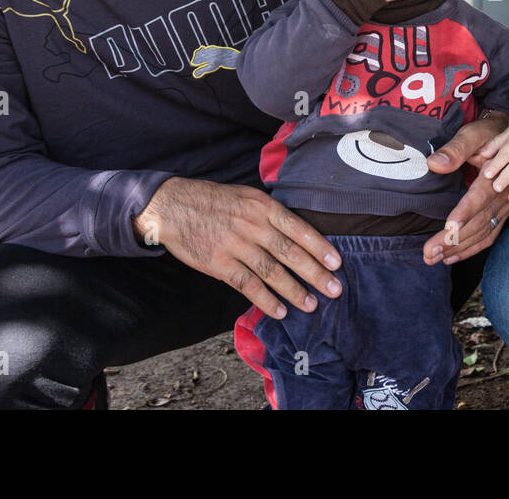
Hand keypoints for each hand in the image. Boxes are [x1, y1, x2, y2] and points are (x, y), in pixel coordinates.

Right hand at [134, 176, 342, 318]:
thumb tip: (297, 235)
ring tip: (310, 305)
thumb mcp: (245, 196)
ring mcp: (234, 244)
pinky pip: (246, 284)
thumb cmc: (213, 201)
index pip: (298, 228)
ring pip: (271, 271)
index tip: (336, 263)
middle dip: (315, 273)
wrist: (172, 205)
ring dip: (294, 290)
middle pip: (289, 252)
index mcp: (262, 206)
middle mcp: (252, 224)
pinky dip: (265, 300)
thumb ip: (269, 214)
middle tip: (335, 289)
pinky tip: (279, 311)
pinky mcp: (218, 263)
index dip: (319, 246)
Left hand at [422, 111, 508, 264]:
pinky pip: (489, 236)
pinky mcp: (501, 214)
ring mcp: (504, 207)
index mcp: (494, 176)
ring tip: (433, 258)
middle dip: (453, 240)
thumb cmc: (487, 137)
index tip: (448, 228)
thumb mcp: (472, 136)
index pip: (479, 198)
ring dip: (458, 249)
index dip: (465, 213)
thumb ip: (455, 150)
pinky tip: (451, 257)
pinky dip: (471, 249)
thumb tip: (434, 164)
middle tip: (429, 252)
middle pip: (478, 222)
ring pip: (482, 233)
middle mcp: (502, 195)